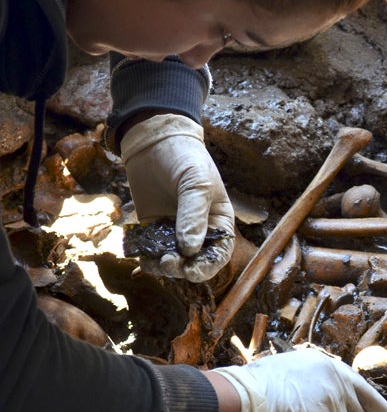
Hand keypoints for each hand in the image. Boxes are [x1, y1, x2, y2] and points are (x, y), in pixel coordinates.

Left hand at [121, 113, 234, 281]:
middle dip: (183, 268)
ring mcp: (175, 230)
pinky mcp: (153, 228)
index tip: (192, 270)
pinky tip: (142, 258)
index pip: (219, 253)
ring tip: (154, 261)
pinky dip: (147, 258)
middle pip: (195, 262)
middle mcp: (199, 230)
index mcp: (219, 221)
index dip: (208, 266)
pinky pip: (152, 250)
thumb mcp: (196, 184)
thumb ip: (193, 217)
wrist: (153, 140)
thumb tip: (189, 250)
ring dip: (164, 267)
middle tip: (169, 263)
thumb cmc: (185, 157)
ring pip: (173, 261)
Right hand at [216, 346, 386, 411]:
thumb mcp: (283, 377)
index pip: (353, 382)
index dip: (368, 400)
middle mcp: (333, 372)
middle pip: (368, 399)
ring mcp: (335, 393)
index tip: (378, 410)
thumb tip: (310, 401)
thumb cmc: (252, 391)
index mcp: (320, 361)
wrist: (243, 398)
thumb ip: (303, 385)